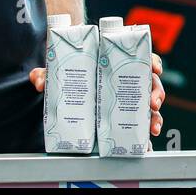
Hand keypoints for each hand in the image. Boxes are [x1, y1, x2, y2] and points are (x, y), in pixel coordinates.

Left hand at [28, 53, 165, 137]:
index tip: (155, 67)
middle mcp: (128, 75)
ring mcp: (129, 93)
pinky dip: (147, 127)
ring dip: (155, 114)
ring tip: (153, 126)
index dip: (152, 60)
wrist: (68, 78)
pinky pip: (142, 118)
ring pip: (150, 101)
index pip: (142, 56)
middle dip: (156, 92)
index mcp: (118, 59)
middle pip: (150, 80)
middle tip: (152, 102)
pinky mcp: (126, 110)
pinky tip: (148, 138)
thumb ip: (47, 72)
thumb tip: (39, 81)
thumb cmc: (70, 67)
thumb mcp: (59, 67)